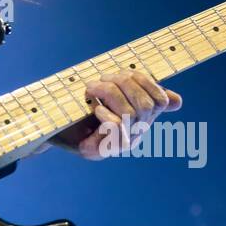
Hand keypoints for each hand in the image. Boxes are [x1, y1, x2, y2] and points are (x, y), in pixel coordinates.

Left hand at [50, 70, 181, 160]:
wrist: (48, 129)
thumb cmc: (79, 111)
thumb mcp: (108, 97)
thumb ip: (134, 91)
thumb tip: (178, 101)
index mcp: (139, 120)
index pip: (159, 100)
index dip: (147, 82)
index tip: (126, 73)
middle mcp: (133, 135)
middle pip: (146, 105)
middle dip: (123, 85)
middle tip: (100, 79)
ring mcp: (117, 146)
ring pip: (131, 114)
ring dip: (110, 94)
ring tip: (91, 88)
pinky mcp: (98, 152)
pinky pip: (115, 130)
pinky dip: (107, 115)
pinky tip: (95, 109)